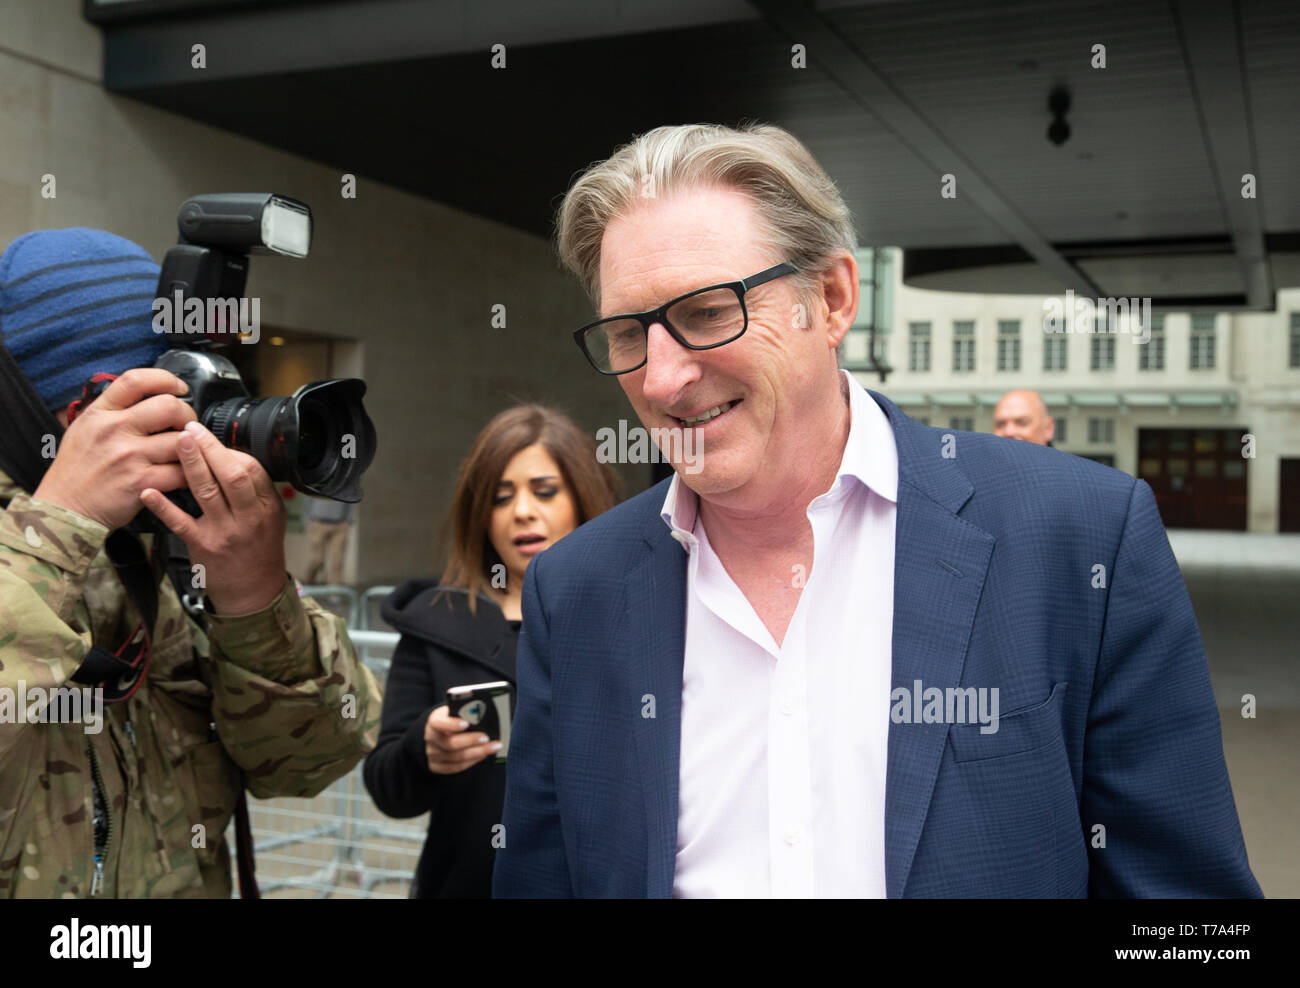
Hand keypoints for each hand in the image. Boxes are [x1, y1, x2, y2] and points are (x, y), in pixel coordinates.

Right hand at [33, 369, 194, 531]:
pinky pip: (182, 472)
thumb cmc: (77, 470)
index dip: (165, 379)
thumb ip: (113, 411)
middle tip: (187, 427)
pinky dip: (191, 474)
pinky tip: (186, 475)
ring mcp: (129, 456)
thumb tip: (147, 396)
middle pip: (169, 406)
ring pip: (182, 441)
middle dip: (188, 415)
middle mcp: (114, 430)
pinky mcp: (142, 482)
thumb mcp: (85, 429)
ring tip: (189, 453)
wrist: (65, 508)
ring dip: (193, 447)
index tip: (179, 387)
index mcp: (100, 413)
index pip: (135, 381)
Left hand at [140, 421, 286, 614]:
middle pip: (231, 475)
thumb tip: (229, 456)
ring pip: (207, 492)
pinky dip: (163, 506)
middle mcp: (249, 517)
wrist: (254, 593)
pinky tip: (148, 492)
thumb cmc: (258, 551)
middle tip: (191, 428)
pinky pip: (181, 522)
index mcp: (267, 506)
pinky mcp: (203, 546)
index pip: (251, 468)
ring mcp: (226, 532)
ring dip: (191, 464)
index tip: (209, 437)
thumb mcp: (270, 518)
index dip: (228, 450)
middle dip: (210, 448)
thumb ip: (253, 490)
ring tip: (176, 442)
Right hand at [424, 705, 501, 773]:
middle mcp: (431, 739)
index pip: (439, 723)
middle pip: (450, 744)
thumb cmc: (454, 718)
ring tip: (494, 746)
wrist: (440, 732)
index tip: (466, 723)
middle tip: (487, 738)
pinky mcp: (437, 766)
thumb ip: (466, 711)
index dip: (452, 724)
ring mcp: (433, 754)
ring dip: (478, 752)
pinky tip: (484, 754)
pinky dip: (473, 760)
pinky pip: (457, 767)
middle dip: (471, 741)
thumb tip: (483, 713)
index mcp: (434, 721)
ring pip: (456, 758)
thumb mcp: (456, 710)